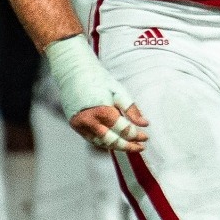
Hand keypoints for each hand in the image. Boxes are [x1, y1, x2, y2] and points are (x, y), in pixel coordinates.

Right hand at [46, 35, 148, 152]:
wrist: (74, 72)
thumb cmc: (98, 79)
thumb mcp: (118, 91)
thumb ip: (131, 109)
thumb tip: (144, 124)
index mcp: (102, 111)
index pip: (123, 130)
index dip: (136, 135)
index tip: (145, 137)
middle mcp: (89, 121)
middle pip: (112, 141)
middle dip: (128, 146)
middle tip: (140, 147)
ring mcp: (80, 125)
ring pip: (101, 143)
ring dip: (116, 146)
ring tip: (130, 145)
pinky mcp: (75, 126)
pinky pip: (92, 139)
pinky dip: (104, 142)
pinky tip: (115, 141)